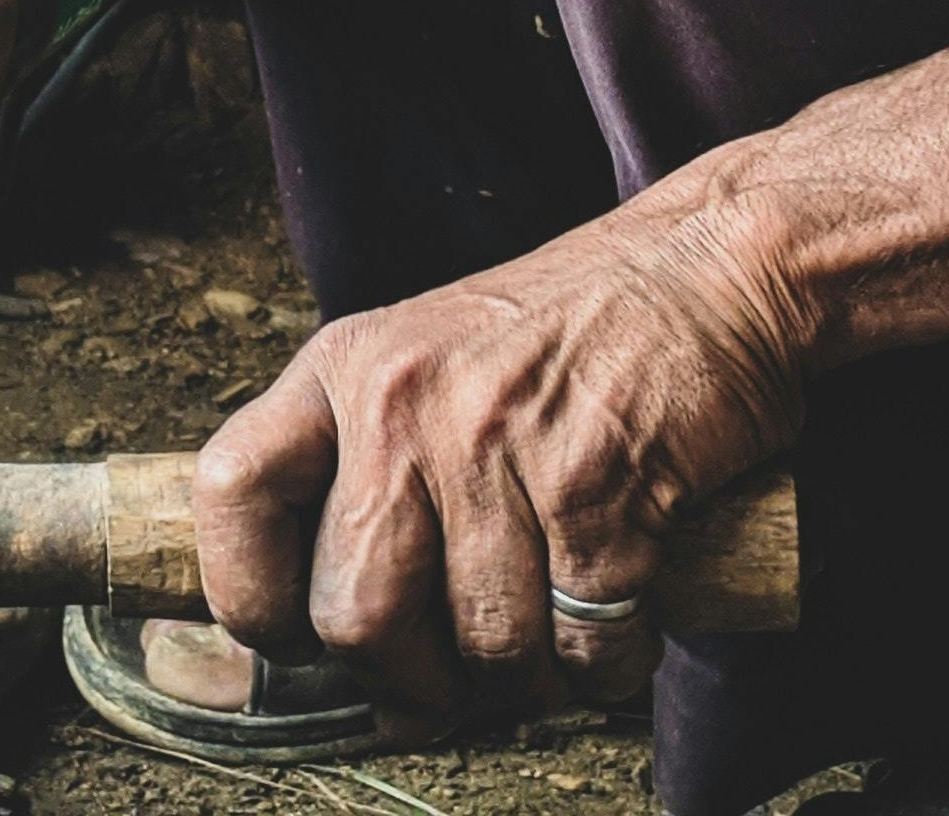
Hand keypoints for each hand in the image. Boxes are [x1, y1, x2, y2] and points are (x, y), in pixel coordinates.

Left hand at [193, 202, 805, 721]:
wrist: (716, 266)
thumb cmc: (576, 335)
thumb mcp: (435, 360)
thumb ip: (372, 470)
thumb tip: (331, 645)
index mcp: (349, 367)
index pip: (232, 491)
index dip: (253, 597)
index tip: (301, 638)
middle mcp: (405, 399)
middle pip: (355, 617)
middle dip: (414, 680)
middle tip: (462, 672)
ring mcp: (498, 440)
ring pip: (480, 649)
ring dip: (528, 682)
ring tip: (560, 640)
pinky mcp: (597, 482)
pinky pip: (583, 648)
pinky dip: (608, 669)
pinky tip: (627, 622)